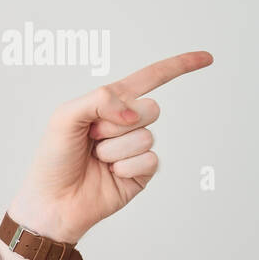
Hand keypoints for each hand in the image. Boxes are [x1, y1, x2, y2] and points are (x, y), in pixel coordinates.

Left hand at [7, 51, 211, 244]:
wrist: (52, 201)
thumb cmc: (53, 159)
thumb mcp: (64, 118)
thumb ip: (99, 100)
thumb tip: (134, 112)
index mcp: (108, 104)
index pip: (149, 79)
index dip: (179, 67)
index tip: (207, 58)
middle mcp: (126, 124)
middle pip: (150, 108)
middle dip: (116, 123)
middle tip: (91, 138)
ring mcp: (136, 148)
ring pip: (146, 136)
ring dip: (114, 149)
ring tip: (95, 159)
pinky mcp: (143, 172)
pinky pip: (149, 160)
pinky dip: (125, 167)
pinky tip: (109, 174)